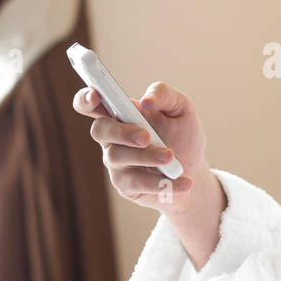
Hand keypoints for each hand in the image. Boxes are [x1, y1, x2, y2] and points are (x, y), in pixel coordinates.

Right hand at [74, 81, 208, 217]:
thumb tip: (146, 100)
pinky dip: (161, 182)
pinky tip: (183, 182)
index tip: (95, 96)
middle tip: (146, 137)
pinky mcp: (125, 185)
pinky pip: (136, 183)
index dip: (86, 99)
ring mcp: (116, 162)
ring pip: (117, 156)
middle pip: (99, 130)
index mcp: (121, 113)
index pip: (90, 103)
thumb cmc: (182, 136)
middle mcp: (113, 137)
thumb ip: (165, 94)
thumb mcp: (181, 109)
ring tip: (171, 157)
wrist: (194, 171)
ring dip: (146, 156)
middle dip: (121, 132)